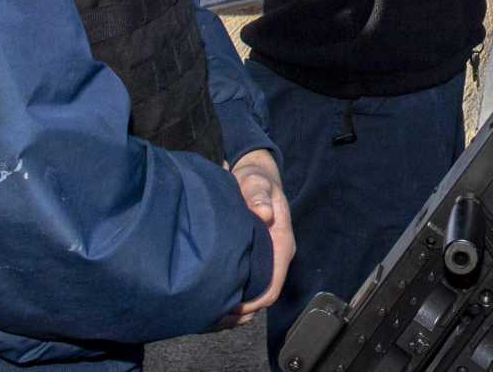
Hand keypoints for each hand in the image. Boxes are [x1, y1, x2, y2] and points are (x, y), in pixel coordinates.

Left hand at [223, 149, 293, 326]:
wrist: (255, 177)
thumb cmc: (256, 180)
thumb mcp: (257, 182)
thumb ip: (258, 195)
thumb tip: (263, 213)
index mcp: (281, 244)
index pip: (272, 286)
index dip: (252, 303)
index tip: (229, 308)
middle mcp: (276, 257)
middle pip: (263, 296)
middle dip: (242, 310)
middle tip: (213, 315)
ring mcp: (266, 259)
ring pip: (255, 294)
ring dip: (237, 306)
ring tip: (211, 311)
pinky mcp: (256, 259)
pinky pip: (248, 286)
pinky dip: (234, 296)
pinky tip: (216, 298)